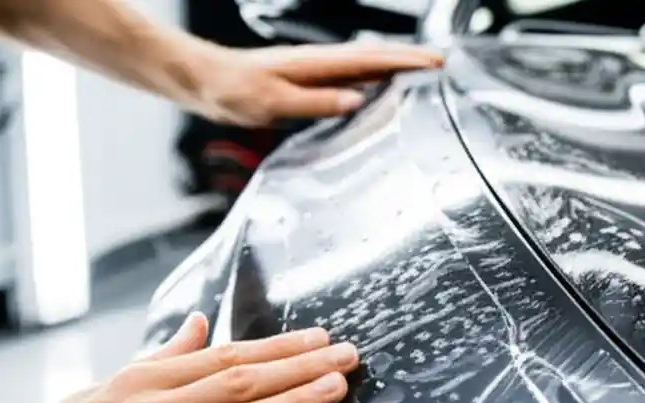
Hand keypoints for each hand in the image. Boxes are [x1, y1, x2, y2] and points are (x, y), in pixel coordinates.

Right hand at [0, 313, 356, 402]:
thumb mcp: (107, 389)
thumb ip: (162, 359)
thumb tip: (201, 323)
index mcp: (143, 382)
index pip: (226, 355)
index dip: (280, 347)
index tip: (321, 338)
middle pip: (241, 381)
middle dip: (301, 366)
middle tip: (348, 355)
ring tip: (334, 389)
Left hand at [187, 41, 443, 126]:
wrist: (201, 80)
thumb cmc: (230, 90)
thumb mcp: (271, 102)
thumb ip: (314, 103)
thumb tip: (354, 101)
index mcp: (314, 64)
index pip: (371, 59)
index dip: (406, 60)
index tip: (436, 63)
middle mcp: (318, 63)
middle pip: (375, 57)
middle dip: (411, 60)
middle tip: (443, 66)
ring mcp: (314, 71)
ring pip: (365, 65)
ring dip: (396, 68)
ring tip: (424, 75)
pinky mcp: (308, 81)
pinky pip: (350, 77)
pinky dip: (374, 79)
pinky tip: (380, 90)